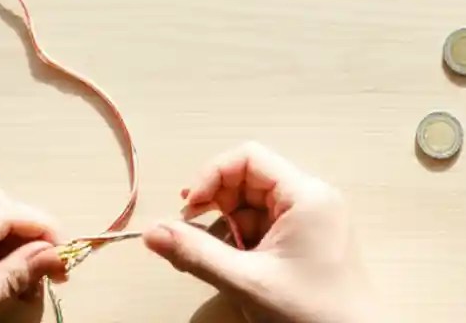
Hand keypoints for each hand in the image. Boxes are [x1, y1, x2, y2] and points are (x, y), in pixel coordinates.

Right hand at [142, 143, 378, 322]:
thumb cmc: (313, 313)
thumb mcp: (247, 281)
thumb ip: (195, 254)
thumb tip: (152, 232)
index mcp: (306, 195)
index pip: (248, 158)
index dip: (212, 175)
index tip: (189, 208)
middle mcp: (311, 198)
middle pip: (248, 179)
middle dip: (214, 204)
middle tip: (187, 235)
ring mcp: (310, 219)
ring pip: (252, 206)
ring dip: (224, 227)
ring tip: (205, 259)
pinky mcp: (306, 240)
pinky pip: (264, 226)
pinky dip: (240, 241)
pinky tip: (227, 266)